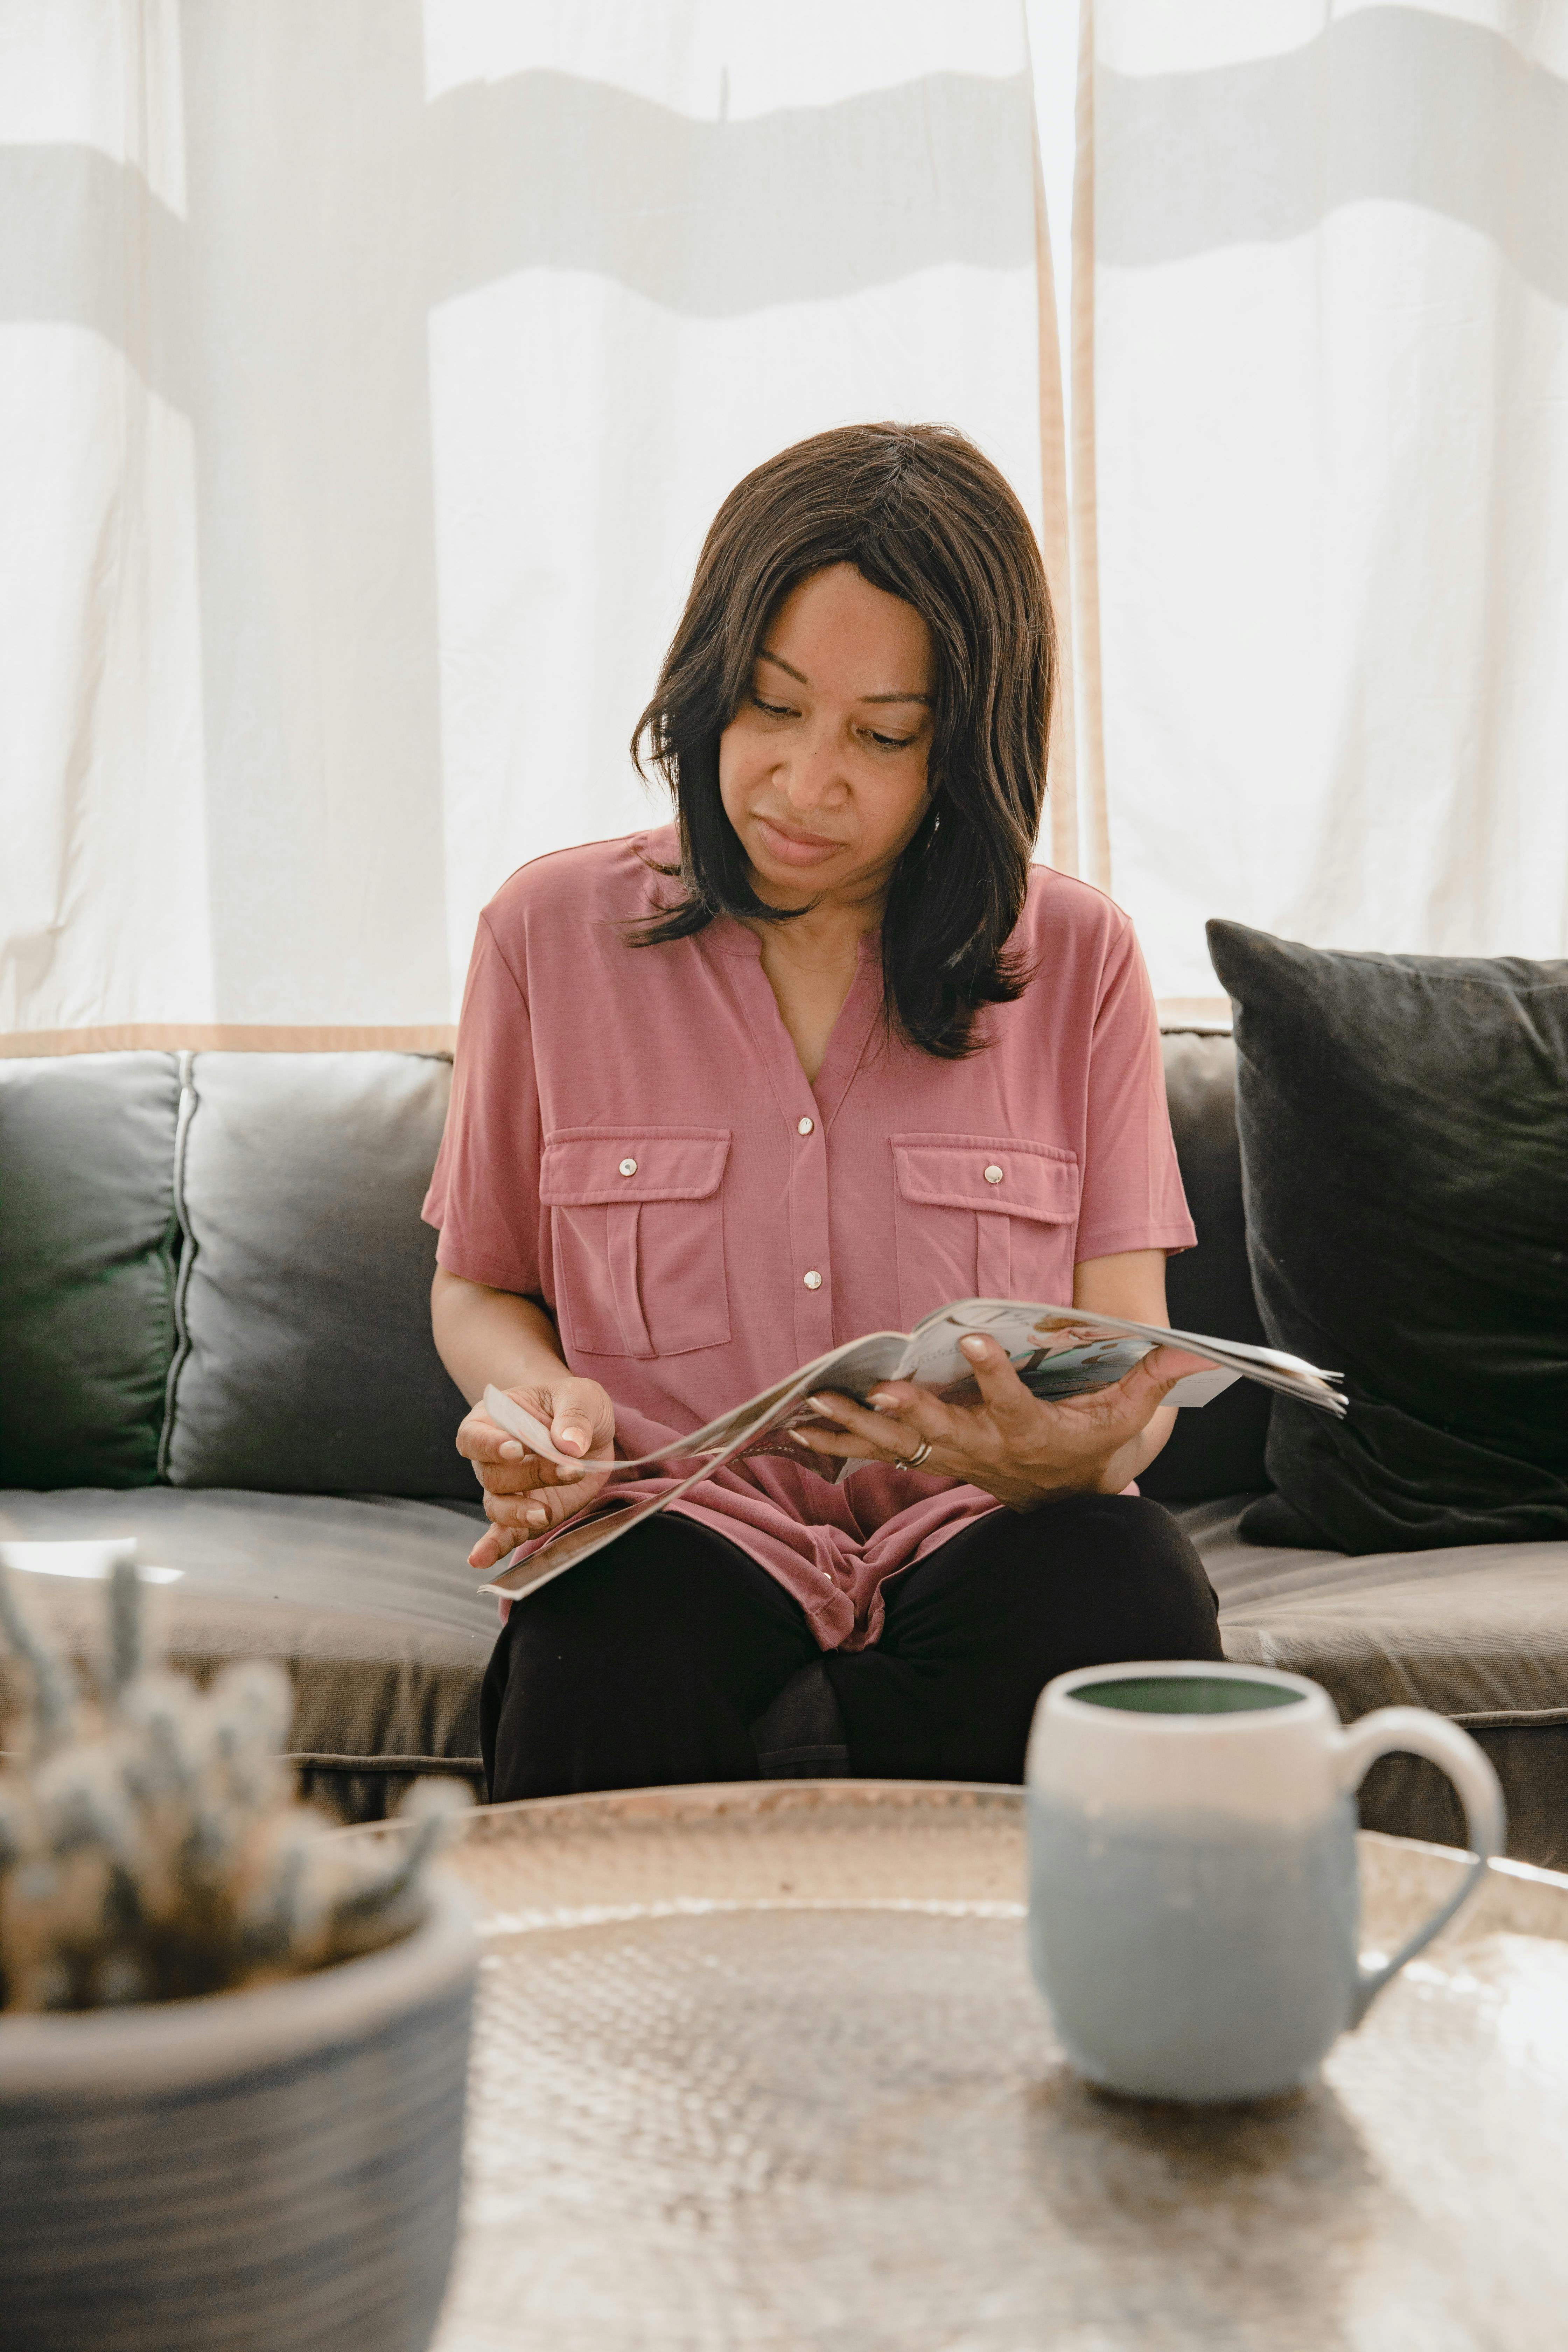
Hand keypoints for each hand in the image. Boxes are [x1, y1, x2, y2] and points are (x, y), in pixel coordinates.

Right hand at [457, 1377, 616, 1570]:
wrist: (591, 1430)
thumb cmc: (576, 1405)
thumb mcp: (582, 1396)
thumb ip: (575, 1415)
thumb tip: (569, 1445)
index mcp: (492, 1420)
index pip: (474, 1436)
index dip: (489, 1445)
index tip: (515, 1450)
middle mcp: (491, 1458)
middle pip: (493, 1474)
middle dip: (531, 1474)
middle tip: (570, 1468)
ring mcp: (507, 1489)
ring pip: (497, 1506)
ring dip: (519, 1512)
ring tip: (544, 1513)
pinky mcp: (526, 1513)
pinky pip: (503, 1533)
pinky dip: (494, 1546)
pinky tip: (481, 1560)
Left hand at [790, 1334, 1211, 1510]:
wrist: (1064, 1499)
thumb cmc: (1092, 1445)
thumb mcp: (1126, 1416)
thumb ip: (1152, 1379)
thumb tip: (1193, 1349)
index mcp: (1030, 1431)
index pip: (1013, 1400)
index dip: (994, 1374)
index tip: (976, 1341)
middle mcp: (985, 1449)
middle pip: (943, 1431)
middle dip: (910, 1412)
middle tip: (876, 1390)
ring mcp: (951, 1457)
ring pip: (898, 1444)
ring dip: (854, 1428)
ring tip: (812, 1407)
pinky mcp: (928, 1457)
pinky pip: (877, 1450)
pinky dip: (839, 1439)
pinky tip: (799, 1423)